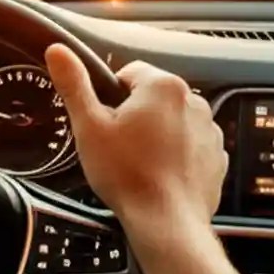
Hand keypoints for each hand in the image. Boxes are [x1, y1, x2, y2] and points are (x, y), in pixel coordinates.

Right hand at [45, 44, 226, 233]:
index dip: (111, 96)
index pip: (130, 72)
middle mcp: (193, 101)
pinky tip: (159, 174)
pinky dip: (176, 155)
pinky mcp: (215, 156)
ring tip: (139, 163)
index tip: (106, 122)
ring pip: (172, 121)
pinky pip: (190, 146)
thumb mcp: (89, 127)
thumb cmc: (128, 176)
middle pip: (152, 97)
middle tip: (118, 146)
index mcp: (162, 86)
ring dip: (157, 135)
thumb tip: (57, 51)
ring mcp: (209, 130)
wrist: (165, 222)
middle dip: (135, 116)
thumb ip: (74, 84)